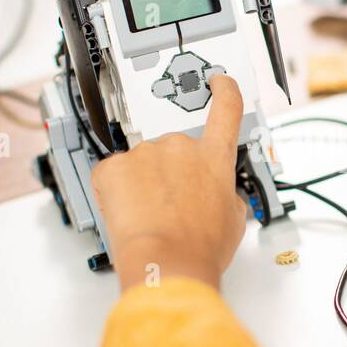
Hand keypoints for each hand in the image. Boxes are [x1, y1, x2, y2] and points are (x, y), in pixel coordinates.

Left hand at [90, 75, 247, 290]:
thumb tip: (223, 197)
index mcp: (215, 158)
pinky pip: (112, 174)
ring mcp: (145, 154)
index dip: (223, 91)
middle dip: (170, 172)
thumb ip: (228, 196)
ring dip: (143, 183)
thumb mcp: (233, 221)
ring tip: (149, 216)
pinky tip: (127, 213)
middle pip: (175, 148)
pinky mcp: (113, 167)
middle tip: (170, 205)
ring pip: (141, 163)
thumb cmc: (200, 248)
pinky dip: (114, 191)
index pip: (226, 110)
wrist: (167, 264)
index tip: (218, 83)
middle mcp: (181, 147)